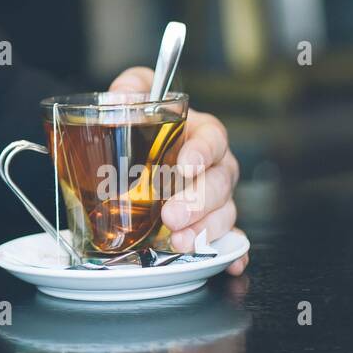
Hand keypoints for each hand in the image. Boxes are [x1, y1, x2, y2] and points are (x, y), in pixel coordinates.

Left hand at [108, 66, 249, 275]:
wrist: (136, 147)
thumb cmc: (146, 120)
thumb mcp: (137, 93)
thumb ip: (132, 88)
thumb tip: (120, 98)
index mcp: (200, 133)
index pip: (213, 138)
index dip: (202, 152)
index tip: (185, 165)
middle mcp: (213, 166)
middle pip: (220, 182)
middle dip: (198, 201)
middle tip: (171, 215)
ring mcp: (214, 197)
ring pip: (225, 213)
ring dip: (206, 230)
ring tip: (179, 242)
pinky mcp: (208, 222)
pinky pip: (230, 240)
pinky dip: (233, 253)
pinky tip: (230, 264)